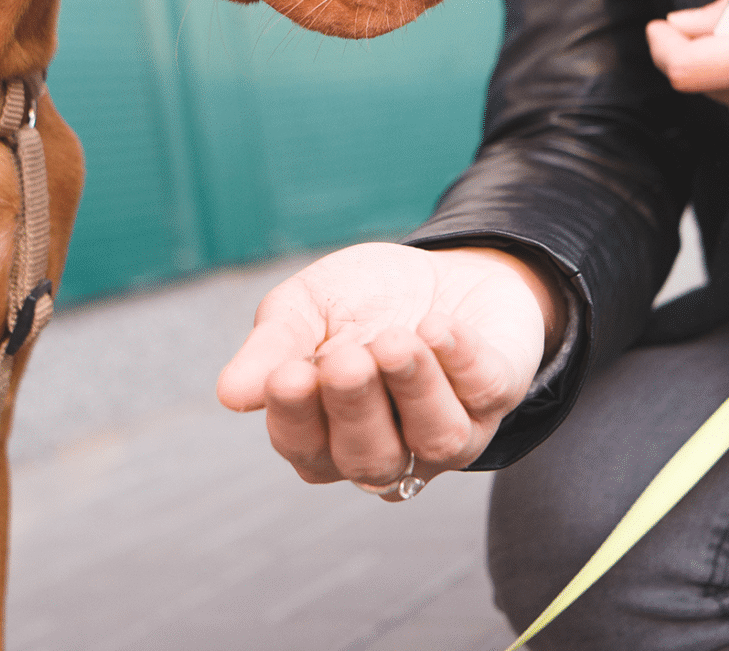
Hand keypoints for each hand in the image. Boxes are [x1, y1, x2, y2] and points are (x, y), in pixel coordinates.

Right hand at [215, 243, 564, 498]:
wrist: (439, 269)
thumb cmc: (359, 301)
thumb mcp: (304, 307)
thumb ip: (272, 346)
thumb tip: (231, 393)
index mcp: (326, 432)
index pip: (303, 448)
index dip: (296, 418)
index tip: (288, 375)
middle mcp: (388, 448)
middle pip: (368, 460)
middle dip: (356, 408)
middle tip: (347, 358)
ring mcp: (448, 431)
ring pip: (434, 438)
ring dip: (413, 388)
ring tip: (395, 340)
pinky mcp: (497, 397)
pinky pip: (484, 392)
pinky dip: (460, 359)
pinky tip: (437, 325)